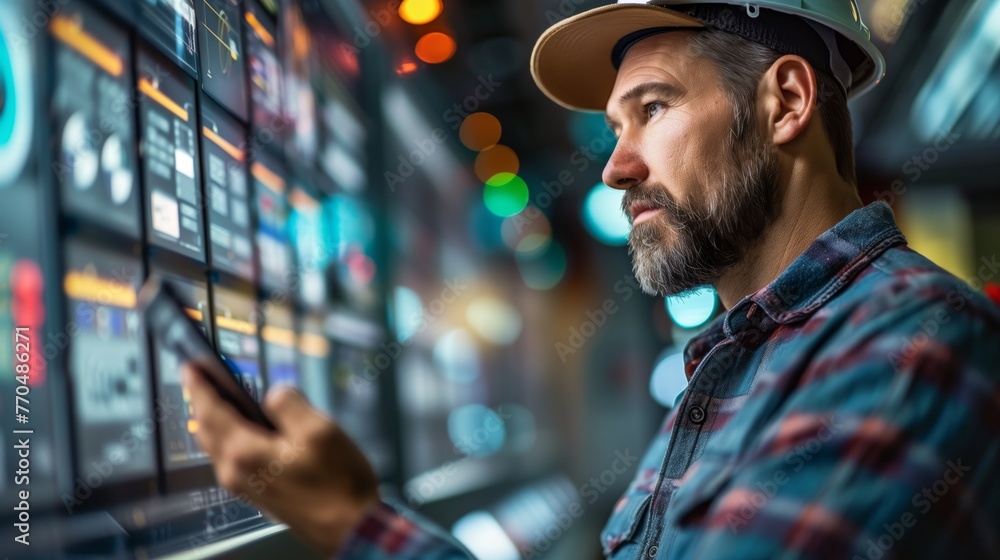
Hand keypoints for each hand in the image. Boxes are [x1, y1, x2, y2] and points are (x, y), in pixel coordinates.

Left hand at [181, 364, 379, 554]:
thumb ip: (289, 403)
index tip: (191, 367)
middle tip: (203, 380)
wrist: (350, 528)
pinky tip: (249, 431)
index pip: (211, 411)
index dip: (199, 385)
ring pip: (219, 447)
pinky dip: (232, 438)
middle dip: (203, 402)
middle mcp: (236, 472)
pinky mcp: (260, 495)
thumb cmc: (338, 484)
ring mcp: (246, 487)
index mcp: (245, 452)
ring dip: (217, 421)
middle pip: (208, 430)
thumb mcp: (318, 430)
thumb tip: (275, 394)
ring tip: (225, 400)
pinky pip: (234, 460)